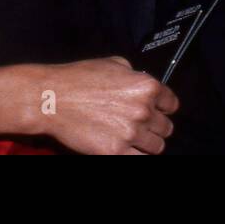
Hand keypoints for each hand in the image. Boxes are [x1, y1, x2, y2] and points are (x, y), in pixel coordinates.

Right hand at [32, 56, 178, 154]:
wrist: (53, 98)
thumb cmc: (79, 79)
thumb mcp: (113, 64)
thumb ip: (135, 75)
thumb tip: (142, 84)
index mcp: (146, 86)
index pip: (171, 103)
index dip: (165, 107)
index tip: (160, 111)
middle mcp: (143, 110)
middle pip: (166, 127)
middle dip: (156, 127)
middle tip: (144, 126)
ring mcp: (130, 132)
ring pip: (157, 147)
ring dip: (148, 143)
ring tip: (135, 139)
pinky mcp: (116, 152)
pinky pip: (140, 159)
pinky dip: (136, 155)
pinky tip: (127, 149)